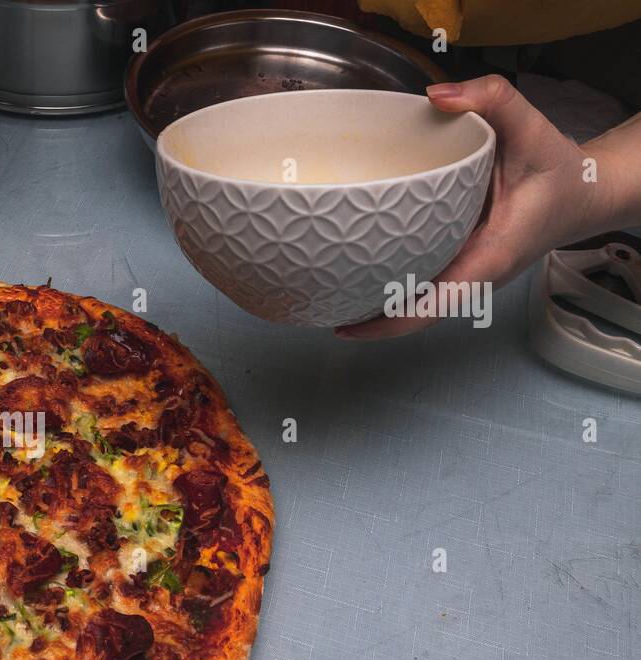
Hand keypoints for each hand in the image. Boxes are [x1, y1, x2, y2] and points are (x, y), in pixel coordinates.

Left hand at [337, 75, 610, 339]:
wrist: (583, 194)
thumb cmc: (559, 168)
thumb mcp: (532, 127)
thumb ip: (493, 99)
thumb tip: (436, 94)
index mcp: (490, 259)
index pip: (433, 304)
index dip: (390, 322)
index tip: (351, 327)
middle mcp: (474, 276)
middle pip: (413, 312)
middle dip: (367, 319)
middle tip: (315, 306)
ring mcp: (466, 274)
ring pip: (415, 301)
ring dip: (374, 305)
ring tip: (323, 296)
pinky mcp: (460, 263)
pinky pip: (421, 281)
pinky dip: (389, 282)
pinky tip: (354, 270)